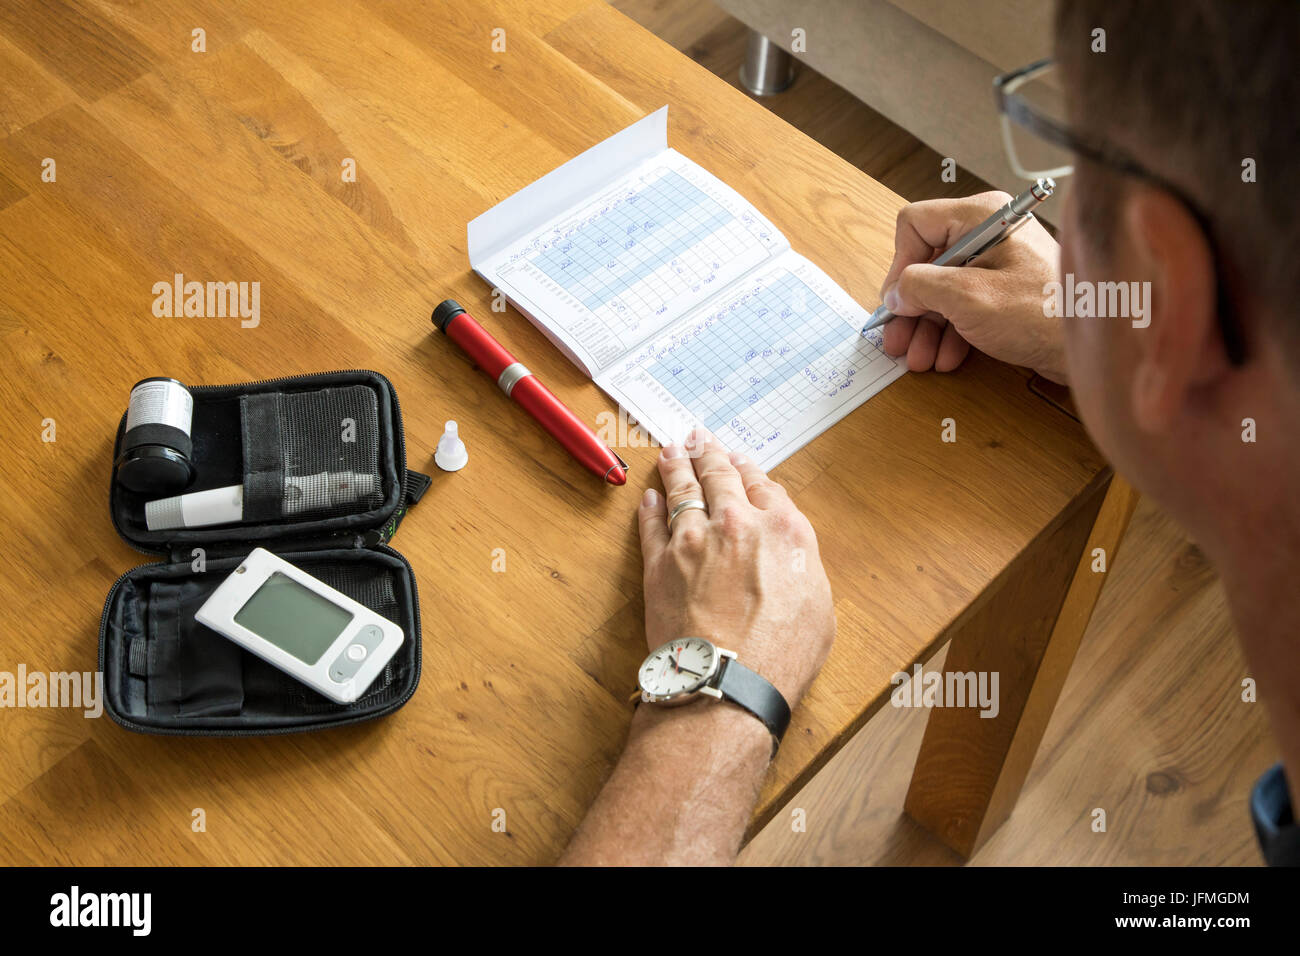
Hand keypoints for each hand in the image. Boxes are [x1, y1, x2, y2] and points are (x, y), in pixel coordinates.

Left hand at [637, 428, 834, 706]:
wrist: (727, 681)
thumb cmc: (782, 655)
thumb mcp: (819, 607)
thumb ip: (802, 565)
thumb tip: (789, 554)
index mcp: (784, 530)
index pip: (764, 486)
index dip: (750, 469)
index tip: (740, 460)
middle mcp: (738, 523)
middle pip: (721, 477)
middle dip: (710, 455)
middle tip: (700, 439)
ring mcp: (694, 539)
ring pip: (682, 490)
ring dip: (677, 467)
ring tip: (672, 451)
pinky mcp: (659, 562)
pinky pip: (651, 525)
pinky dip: (649, 508)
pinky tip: (648, 497)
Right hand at [878, 191, 1066, 382]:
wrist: (1097, 339)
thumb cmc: (1043, 312)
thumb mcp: (967, 297)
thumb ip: (920, 287)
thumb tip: (897, 293)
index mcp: (981, 217)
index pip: (916, 226)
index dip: (898, 266)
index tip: (895, 303)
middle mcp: (989, 233)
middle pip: (928, 264)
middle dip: (911, 309)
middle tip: (897, 341)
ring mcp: (1000, 263)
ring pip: (944, 290)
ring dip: (927, 327)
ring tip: (919, 359)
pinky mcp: (1009, 291)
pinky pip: (966, 305)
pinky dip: (951, 331)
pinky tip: (946, 356)